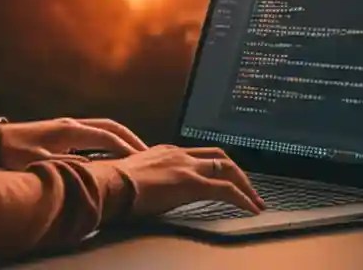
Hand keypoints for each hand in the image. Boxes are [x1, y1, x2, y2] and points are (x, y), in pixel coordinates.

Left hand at [0, 117, 148, 169]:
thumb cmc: (13, 154)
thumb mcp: (39, 164)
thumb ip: (65, 167)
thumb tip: (91, 172)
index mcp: (70, 130)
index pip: (108, 138)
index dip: (127, 149)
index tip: (143, 161)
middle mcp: (72, 124)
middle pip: (110, 126)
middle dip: (131, 139)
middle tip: (149, 153)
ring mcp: (67, 126)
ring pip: (103, 128)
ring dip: (121, 138)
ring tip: (136, 153)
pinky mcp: (61, 131)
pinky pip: (94, 133)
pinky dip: (109, 140)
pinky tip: (111, 153)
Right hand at [103, 145, 265, 215]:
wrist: (107, 185)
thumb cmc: (111, 186)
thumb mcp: (132, 179)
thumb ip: (146, 182)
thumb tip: (144, 195)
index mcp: (165, 152)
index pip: (199, 156)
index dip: (216, 167)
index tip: (224, 179)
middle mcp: (179, 154)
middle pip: (219, 157)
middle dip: (237, 172)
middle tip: (249, 190)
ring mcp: (186, 167)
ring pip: (228, 169)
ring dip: (246, 186)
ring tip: (256, 202)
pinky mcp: (191, 183)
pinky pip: (226, 190)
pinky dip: (243, 199)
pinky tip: (251, 210)